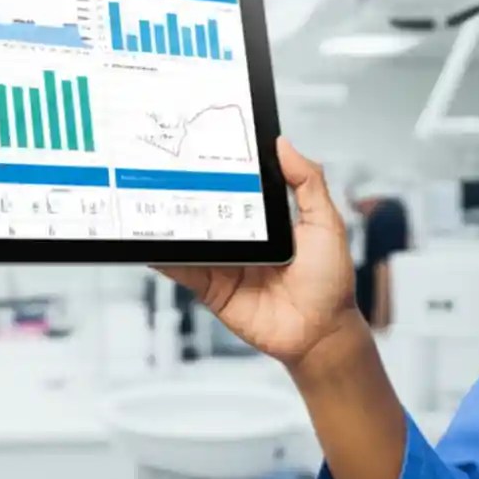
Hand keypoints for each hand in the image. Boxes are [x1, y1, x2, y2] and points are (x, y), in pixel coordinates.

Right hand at [154, 137, 360, 366]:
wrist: (321, 333)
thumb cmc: (329, 281)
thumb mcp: (325, 222)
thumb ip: (307, 183)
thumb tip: (283, 145)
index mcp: (268, 219)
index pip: (238, 187)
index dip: (222, 169)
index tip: (202, 146)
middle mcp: (244, 238)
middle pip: (208, 209)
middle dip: (188, 190)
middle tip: (165, 167)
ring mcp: (225, 262)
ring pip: (191, 237)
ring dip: (172, 222)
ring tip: (149, 198)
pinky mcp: (212, 288)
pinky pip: (184, 269)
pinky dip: (165, 257)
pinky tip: (151, 243)